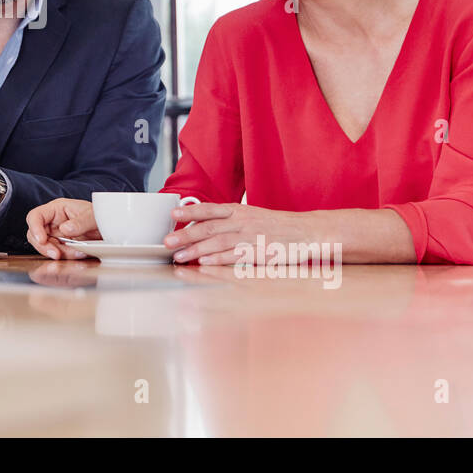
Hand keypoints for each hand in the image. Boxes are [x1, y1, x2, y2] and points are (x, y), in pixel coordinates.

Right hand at [25, 198, 97, 259]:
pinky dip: (66, 257)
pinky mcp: (61, 246)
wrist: (111, 228)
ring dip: (58, 253)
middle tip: (57, 254)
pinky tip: (78, 254)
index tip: (42, 240)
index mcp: (56, 209)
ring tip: (77, 253)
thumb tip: (65, 230)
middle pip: (35, 235)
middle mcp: (53, 222)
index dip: (35, 228)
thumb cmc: (101, 215)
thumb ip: (81, 222)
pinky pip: (57, 254)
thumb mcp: (94, 216)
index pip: (35, 216)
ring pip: (45, 248)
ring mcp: (56, 235)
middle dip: (44, 247)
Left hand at [164, 202, 310, 264]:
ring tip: (179, 256)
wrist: (305, 231)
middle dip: (185, 235)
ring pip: (217, 243)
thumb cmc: (275, 225)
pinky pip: (234, 256)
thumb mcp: (251, 215)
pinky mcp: (258, 253)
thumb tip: (202, 225)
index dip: (190, 212)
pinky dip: (217, 259)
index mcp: (240, 211)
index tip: (173, 215)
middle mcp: (242, 222)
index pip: (210, 210)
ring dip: (195, 250)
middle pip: (208, 228)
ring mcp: (250, 237)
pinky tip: (204, 262)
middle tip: (167, 242)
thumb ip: (228, 220)